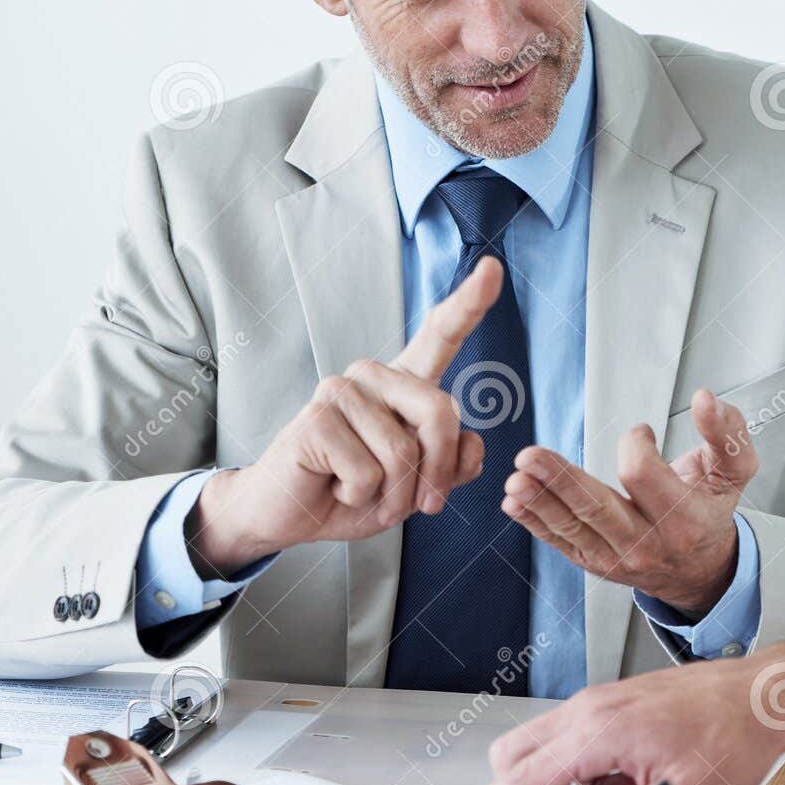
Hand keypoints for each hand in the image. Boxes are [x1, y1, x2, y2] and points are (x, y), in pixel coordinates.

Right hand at [186, 259, 501, 577]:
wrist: (292, 516)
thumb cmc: (354, 493)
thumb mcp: (416, 486)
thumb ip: (452, 465)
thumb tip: (473, 444)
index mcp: (404, 382)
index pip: (441, 334)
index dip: (469, 302)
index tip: (492, 268)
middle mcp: (373, 375)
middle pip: (440, 412)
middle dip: (436, 473)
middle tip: (413, 502)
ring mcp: (341, 390)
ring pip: (404, 454)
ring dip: (392, 496)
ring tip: (358, 490)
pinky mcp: (317, 419)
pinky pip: (369, 474)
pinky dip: (359, 498)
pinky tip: (332, 487)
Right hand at [431, 639, 784, 784]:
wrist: (760, 696)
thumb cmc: (729, 740)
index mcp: (598, 733)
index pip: (520, 779)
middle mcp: (588, 711)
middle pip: (515, 759)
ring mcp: (598, 703)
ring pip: (540, 749)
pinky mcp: (611, 704)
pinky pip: (569, 740)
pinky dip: (577, 772)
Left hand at [502, 387, 758, 614]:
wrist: (700, 569)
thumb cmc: (710, 509)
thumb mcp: (733, 471)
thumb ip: (726, 432)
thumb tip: (706, 399)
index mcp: (683, 519)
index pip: (643, 475)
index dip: (636, 444)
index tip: (640, 433)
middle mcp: (647, 543)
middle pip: (597, 507)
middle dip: (560, 479)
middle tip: (528, 456)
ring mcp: (616, 558)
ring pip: (572, 525)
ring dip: (538, 499)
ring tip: (515, 476)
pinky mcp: (593, 563)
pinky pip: (560, 541)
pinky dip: (534, 521)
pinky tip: (513, 501)